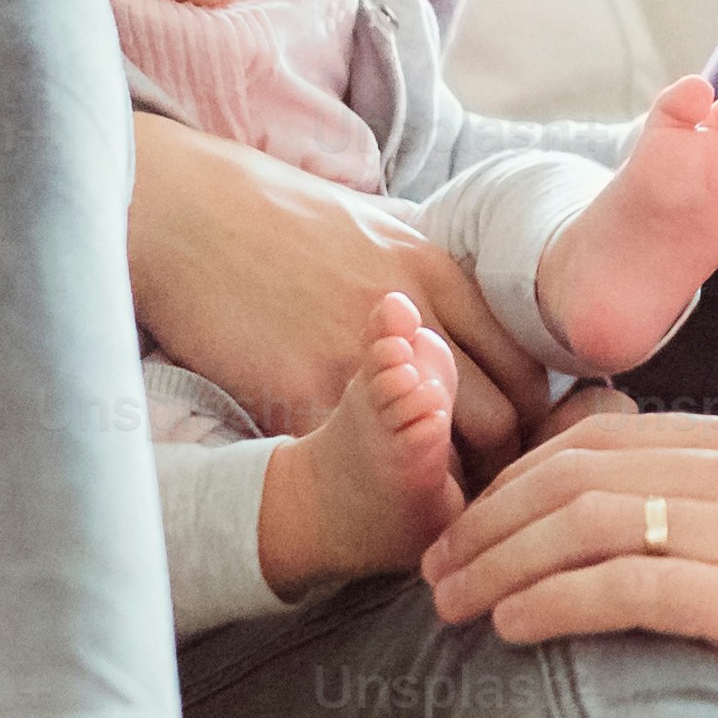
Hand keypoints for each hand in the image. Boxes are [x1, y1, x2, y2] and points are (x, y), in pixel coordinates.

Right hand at [128, 112, 549, 468]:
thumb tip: (461, 301)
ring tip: (432, 505)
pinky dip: (374, 487)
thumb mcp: (372, 223)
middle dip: (501, 465)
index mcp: (439, 272)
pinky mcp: (306, 389)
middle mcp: (416, 316)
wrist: (188, 212)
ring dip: (448, 486)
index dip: (529, 419)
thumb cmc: (276, 213)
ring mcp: (363, 357)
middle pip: (502, 419)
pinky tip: (366, 494)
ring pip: (446, 450)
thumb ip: (423, 270)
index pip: (525, 367)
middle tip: (482, 491)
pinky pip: (366, 460)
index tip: (511, 446)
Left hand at [419, 408, 717, 717]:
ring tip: (451, 601)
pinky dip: (554, 601)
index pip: (601, 440)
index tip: (464, 531)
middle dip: (490, 519)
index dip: (514, 482)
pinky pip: (628, 587)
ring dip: (502, 561)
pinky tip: (511, 624)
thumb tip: (619, 504)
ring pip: (592, 524)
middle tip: (435, 568)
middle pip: (581, 474)